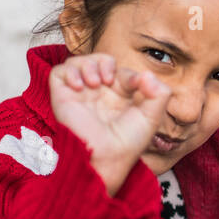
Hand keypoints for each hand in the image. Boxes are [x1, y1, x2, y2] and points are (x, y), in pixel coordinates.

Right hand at [49, 53, 170, 195]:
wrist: (106, 157)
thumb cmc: (128, 142)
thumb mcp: (152, 117)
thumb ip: (159, 94)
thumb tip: (147, 74)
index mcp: (119, 97)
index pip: (121, 72)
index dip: (130, 74)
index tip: (136, 85)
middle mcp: (98, 94)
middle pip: (98, 61)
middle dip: (105, 62)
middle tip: (108, 79)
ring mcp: (80, 94)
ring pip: (78, 62)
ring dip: (88, 64)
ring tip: (95, 83)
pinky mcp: (63, 97)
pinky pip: (59, 72)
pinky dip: (70, 72)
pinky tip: (81, 86)